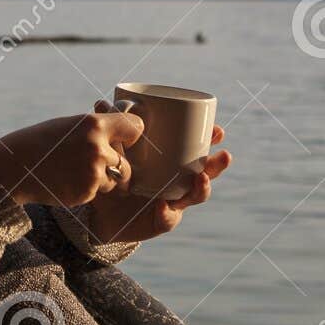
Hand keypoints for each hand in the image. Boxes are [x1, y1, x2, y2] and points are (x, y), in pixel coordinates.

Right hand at [0, 109, 144, 207]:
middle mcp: (97, 147)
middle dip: (117, 167)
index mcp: (94, 124)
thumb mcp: (70, 125)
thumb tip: (123, 129)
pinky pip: (99, 193)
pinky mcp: (86, 192)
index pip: (135, 127)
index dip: (131, 134)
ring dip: (104, 180)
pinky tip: (68, 181)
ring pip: (116, 181)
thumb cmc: (42, 141)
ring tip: (77, 172)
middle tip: (95, 163)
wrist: (16, 165)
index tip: (125, 138)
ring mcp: (92, 172)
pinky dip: (88, 189)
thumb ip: (97, 129)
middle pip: (127, 163)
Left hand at [83, 98, 230, 243]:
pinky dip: (167, 212)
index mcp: (172, 162)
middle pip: (205, 172)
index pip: (197, 148)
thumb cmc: (113, 176)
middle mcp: (178, 182)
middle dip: (217, 164)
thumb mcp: (113, 151)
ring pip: (195, 196)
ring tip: (201, 178)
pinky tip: (163, 205)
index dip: (210, 140)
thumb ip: (111, 130)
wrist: (100, 210)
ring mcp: (173, 202)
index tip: (217, 130)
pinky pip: (168, 218)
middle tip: (224, 155)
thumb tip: (101, 102)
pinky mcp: (160, 221)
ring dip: (202, 188)